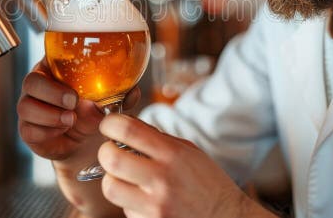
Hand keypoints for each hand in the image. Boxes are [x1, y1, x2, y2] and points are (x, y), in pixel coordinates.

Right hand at [17, 58, 139, 163]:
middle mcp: (38, 86)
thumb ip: (120, 96)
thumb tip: (131, 92)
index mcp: (55, 69)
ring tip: (71, 120)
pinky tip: (62, 130)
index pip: (47, 57)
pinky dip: (47, 131)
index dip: (56, 63)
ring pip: (26, 106)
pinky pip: (28, 129)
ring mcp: (29, 107)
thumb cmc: (92, 113)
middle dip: (52, 92)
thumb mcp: (108, 102)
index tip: (74, 75)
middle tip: (73, 101)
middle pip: (31, 81)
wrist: (83, 143)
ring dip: (51, 115)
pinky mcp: (27, 130)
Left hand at [98, 114, 263, 217]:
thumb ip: (158, 139)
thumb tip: (126, 125)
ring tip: (125, 179)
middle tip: (112, 153)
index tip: (109, 126)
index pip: (127, 129)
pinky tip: (144, 200)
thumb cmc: (208, 182)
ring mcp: (156, 206)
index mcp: (173, 154)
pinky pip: (126, 209)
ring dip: (113, 180)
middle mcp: (162, 179)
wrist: (227, 217)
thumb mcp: (188, 151)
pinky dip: (130, 203)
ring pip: (111, 188)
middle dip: (105, 153)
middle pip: (111, 160)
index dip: (110, 124)